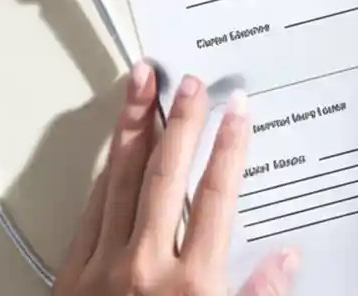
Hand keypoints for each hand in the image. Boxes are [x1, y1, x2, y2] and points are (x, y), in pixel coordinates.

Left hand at [54, 63, 299, 295]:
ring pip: (121, 178)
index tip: (237, 114)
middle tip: (190, 82)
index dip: (230, 148)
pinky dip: (107, 169)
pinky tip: (116, 145)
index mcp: (191, 287)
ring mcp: (102, 268)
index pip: (217, 196)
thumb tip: (287, 262)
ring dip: (135, 125)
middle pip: (167, 174)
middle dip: (182, 121)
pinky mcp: (70, 275)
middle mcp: (144, 268)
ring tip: (142, 85)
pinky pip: (92, 206)